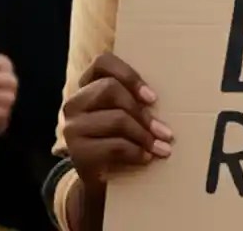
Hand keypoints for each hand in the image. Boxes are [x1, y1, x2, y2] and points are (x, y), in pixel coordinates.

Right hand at [62, 52, 172, 189]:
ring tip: (162, 147)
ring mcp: (72, 128)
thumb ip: (136, 100)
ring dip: (145, 135)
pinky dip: (136, 152)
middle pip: (110, 90)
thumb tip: (170, 100)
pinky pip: (114, 146)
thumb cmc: (120, 138)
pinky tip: (146, 158)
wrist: (101, 179)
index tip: (152, 98)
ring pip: (116, 119)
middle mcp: (74, 103)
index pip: (102, 63)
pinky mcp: (77, 152)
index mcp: (87, 86)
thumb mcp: (127, 115)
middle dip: (143, 112)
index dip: (129, 75)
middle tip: (165, 131)